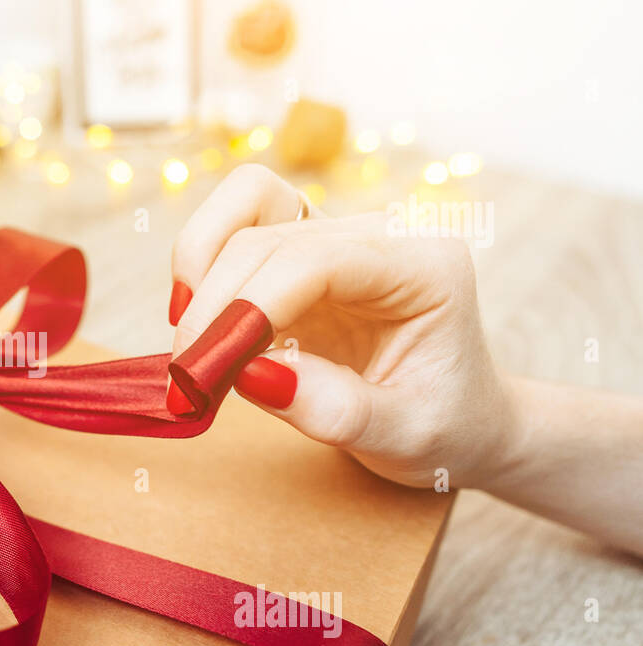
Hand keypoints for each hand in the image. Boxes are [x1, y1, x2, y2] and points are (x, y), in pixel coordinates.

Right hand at [169, 164, 512, 488]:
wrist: (459, 419)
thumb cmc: (443, 425)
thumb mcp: (404, 437)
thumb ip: (336, 410)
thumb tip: (253, 374)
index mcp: (424, 267)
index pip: (318, 260)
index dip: (251, 304)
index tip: (206, 368)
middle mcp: (381, 234)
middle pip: (268, 237)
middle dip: (215, 307)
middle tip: (186, 384)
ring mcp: (338, 232)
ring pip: (243, 209)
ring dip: (200, 271)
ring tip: (189, 345)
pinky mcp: (301, 247)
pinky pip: (237, 223)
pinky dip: (203, 263)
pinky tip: (198, 321)